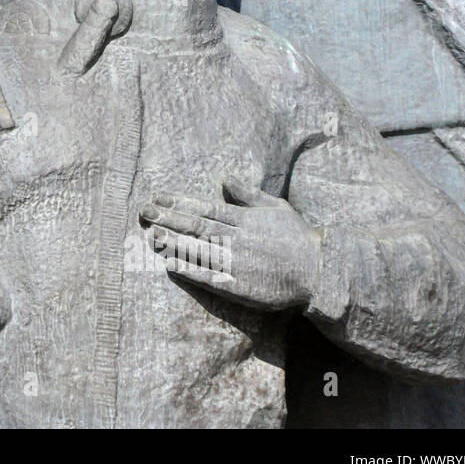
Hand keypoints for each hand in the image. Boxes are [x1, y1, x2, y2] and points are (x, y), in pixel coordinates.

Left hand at [138, 177, 322, 310]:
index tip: (157, 197)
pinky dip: (188, 269)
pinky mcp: (239, 285)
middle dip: (167, 217)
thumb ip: (249, 195)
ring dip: (172, 241)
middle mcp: (237, 238)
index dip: (178, 202)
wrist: (320, 272)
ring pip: (197, 249)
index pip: (204, 207)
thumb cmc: (299, 238)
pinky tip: (169, 263)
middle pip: (195, 225)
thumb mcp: (277, 208)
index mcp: (245, 219)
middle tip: (143, 211)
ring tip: (150, 234)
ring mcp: (237, 262)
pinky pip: (208, 276)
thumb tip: (226, 178)